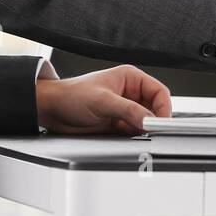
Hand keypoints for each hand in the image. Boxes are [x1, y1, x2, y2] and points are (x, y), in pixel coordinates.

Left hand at [36, 65, 171, 134]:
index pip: (159, 92)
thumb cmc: (70, 95)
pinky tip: (128, 137)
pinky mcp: (118, 124)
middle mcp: (130, 93)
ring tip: (135, 133)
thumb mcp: (102, 101)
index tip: (161, 123)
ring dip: (144, 130)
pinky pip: (135, 132)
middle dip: (154, 121)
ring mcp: (124, 110)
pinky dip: (135, 137)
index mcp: (130, 78)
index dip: (163, 108)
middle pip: (155, 109)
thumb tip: (149, 120)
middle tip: (151, 131)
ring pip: (146, 122)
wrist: (51, 111)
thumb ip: (128, 110)